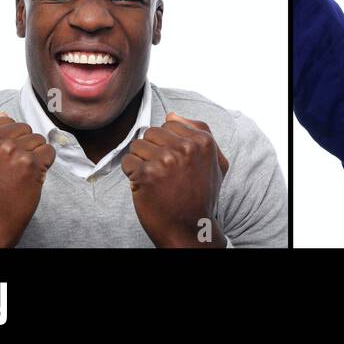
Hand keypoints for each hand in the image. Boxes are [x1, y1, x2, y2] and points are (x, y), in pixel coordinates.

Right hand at [0, 113, 55, 247]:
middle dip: (22, 148)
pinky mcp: (29, 163)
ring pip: (38, 140)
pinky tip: (28, 180)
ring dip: (34, 158)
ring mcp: (10, 150)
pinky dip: (44, 166)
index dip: (9, 142)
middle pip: (25, 129)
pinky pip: (49, 152)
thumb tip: (2, 113)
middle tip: (8, 171)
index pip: (9, 122)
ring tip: (16, 177)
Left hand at [122, 112, 229, 246]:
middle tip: (160, 171)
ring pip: (137, 145)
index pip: (171, 123)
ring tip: (152, 178)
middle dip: (151, 150)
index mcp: (203, 141)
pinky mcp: (147, 174)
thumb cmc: (202, 196)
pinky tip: (144, 185)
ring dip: (140, 161)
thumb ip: (200, 133)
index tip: (171, 160)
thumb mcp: (216, 162)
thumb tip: (171, 115)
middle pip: (152, 132)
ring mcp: (165, 160)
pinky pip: (128, 162)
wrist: (190, 228)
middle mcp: (185, 147)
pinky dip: (131, 174)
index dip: (166, 142)